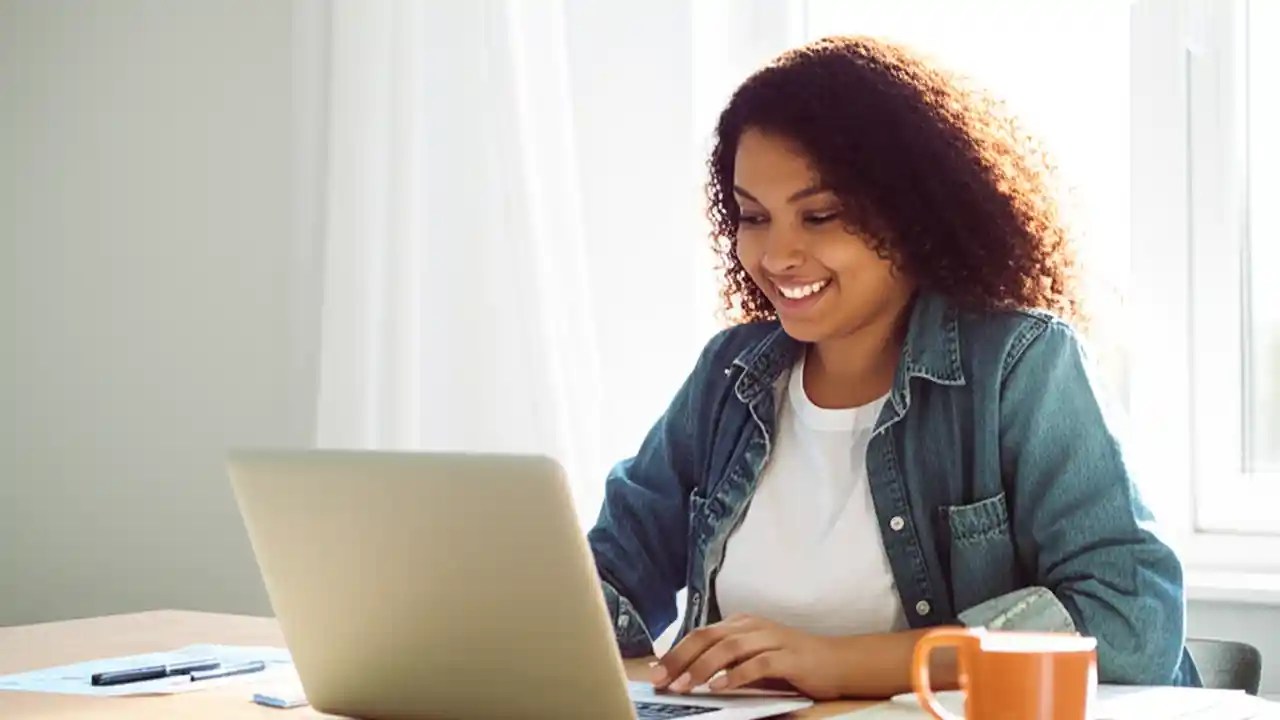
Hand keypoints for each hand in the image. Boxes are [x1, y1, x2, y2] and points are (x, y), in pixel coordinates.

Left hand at [650, 614, 851, 699]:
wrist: (835, 662)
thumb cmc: (789, 663)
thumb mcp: (751, 659)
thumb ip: (723, 663)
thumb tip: (683, 673)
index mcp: (741, 623)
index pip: (700, 633)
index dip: (675, 651)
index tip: (654, 671)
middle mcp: (753, 626)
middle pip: (708, 636)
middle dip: (680, 657)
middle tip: (661, 679)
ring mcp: (771, 639)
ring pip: (729, 648)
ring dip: (703, 667)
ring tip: (685, 685)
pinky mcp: (788, 657)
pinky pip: (757, 664)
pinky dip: (736, 675)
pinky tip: (719, 687)